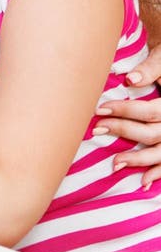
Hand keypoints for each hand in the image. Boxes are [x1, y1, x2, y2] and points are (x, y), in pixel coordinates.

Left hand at [93, 42, 160, 187]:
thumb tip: (130, 80)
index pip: (149, 111)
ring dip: (138, 160)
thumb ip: (151, 69)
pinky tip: (143, 182)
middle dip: (123, 132)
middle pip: (151, 133)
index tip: (99, 110)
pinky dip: (158, 173)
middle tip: (97, 129)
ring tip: (115, 163)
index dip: (124, 111)